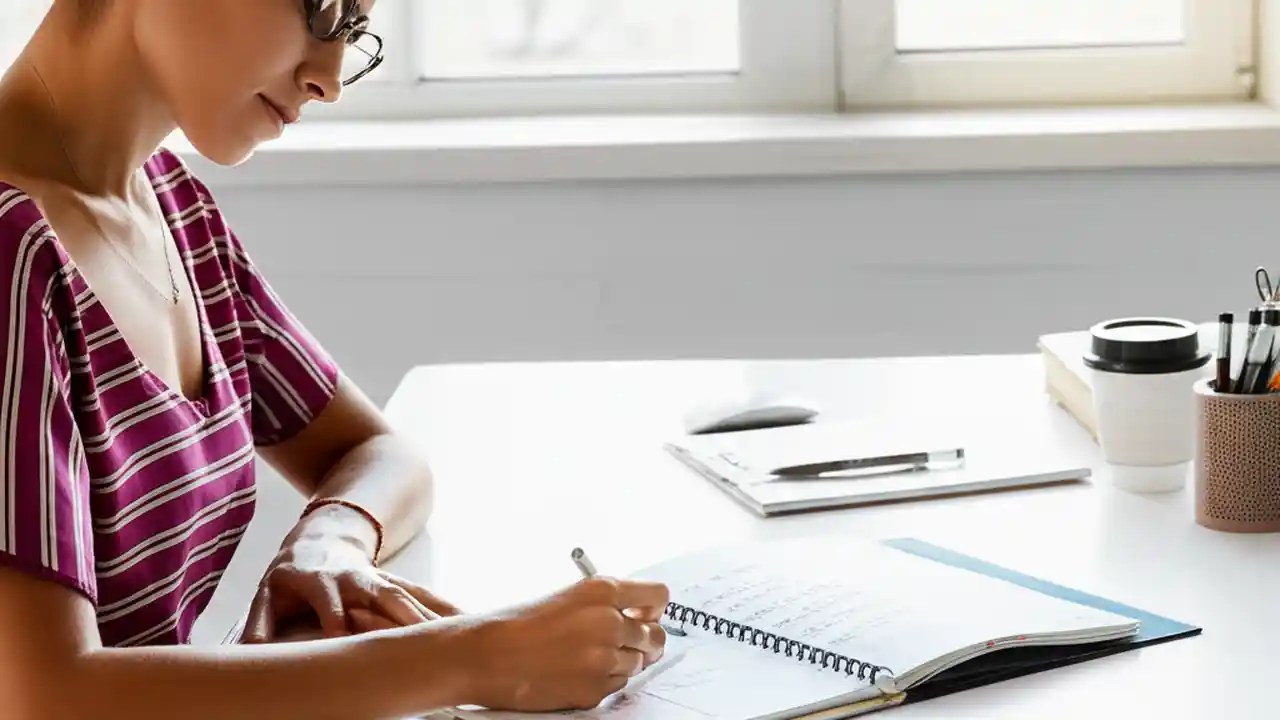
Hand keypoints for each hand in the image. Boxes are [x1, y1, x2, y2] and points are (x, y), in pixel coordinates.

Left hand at [241, 508, 460, 642]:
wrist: (322, 537)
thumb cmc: (292, 576)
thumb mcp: (268, 594)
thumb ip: (259, 623)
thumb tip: (249, 653)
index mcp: (320, 581)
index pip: (330, 603)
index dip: (337, 620)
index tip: (346, 640)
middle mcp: (355, 578)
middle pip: (381, 598)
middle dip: (400, 619)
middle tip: (421, 644)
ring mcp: (379, 579)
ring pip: (409, 597)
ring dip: (431, 615)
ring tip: (457, 635)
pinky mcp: (397, 583)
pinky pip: (426, 596)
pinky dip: (447, 609)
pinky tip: (471, 622)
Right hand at [466, 577, 668, 711]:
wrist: (487, 654)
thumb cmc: (518, 623)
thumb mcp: (568, 597)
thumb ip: (605, 604)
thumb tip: (636, 618)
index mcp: (603, 591)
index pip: (658, 596)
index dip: (653, 609)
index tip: (644, 616)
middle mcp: (610, 622)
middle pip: (656, 636)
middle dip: (644, 642)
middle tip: (625, 645)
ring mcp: (604, 658)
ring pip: (639, 663)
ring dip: (622, 662)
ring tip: (588, 658)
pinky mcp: (595, 689)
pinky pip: (618, 685)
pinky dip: (605, 681)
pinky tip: (578, 672)